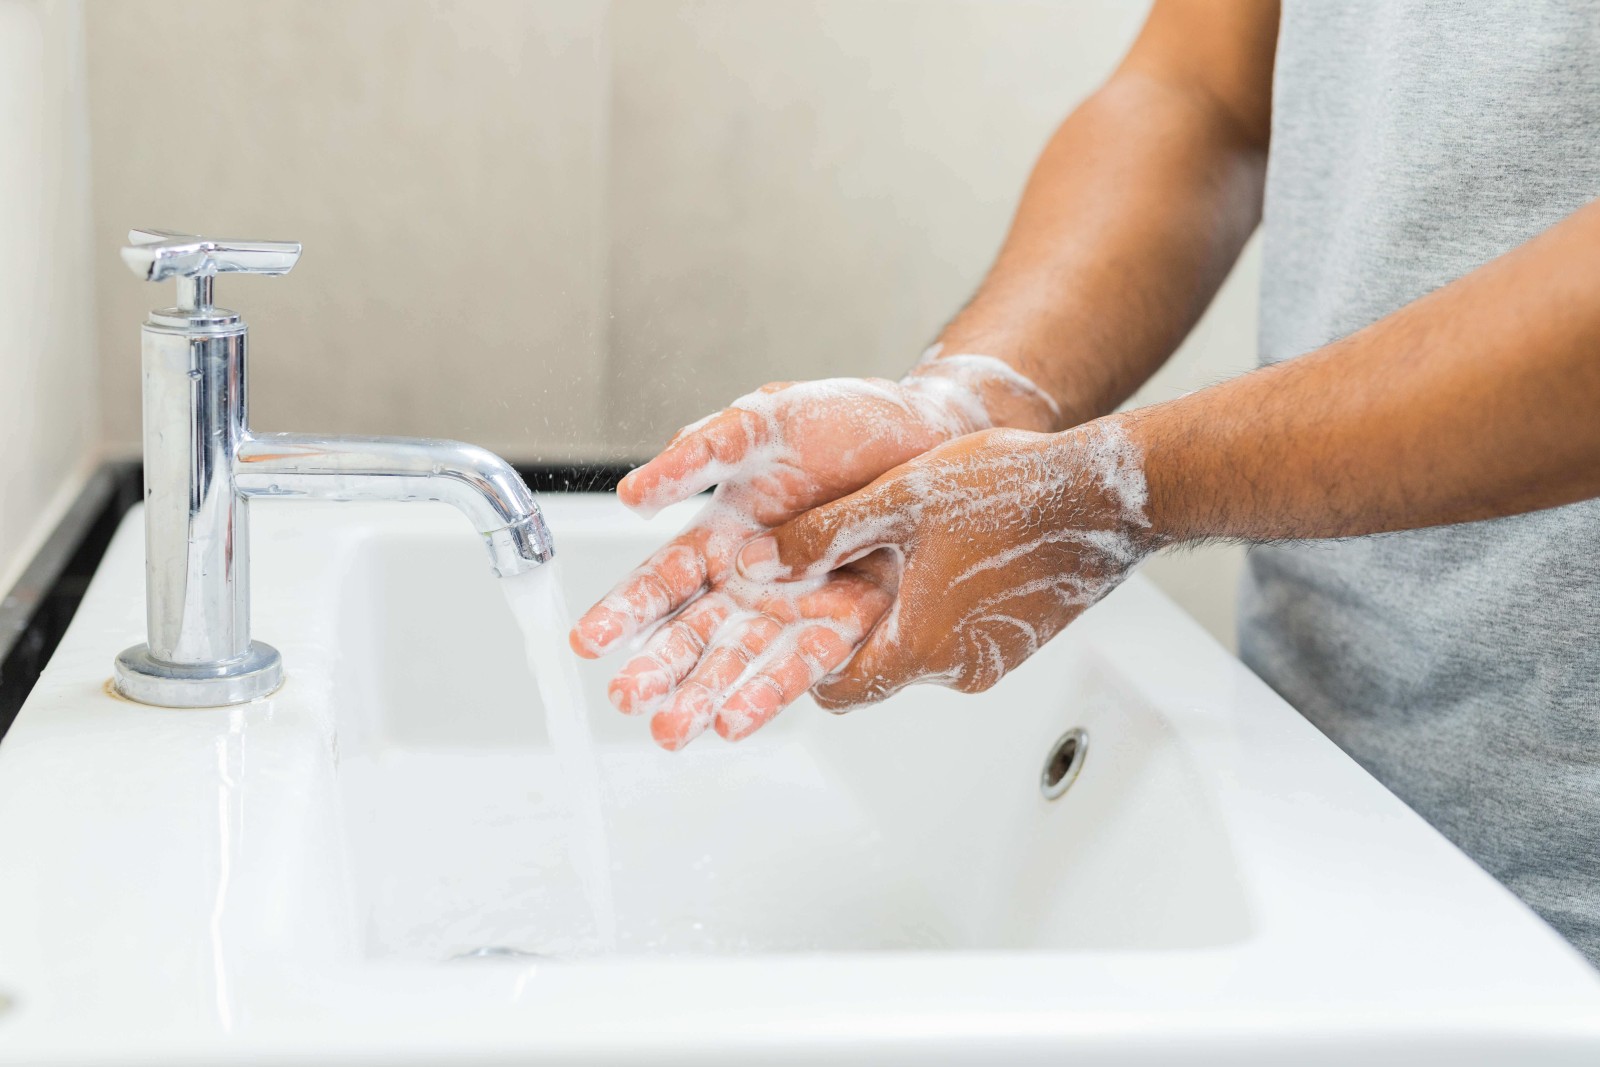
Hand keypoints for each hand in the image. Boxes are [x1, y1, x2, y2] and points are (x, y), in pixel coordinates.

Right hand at [570, 352, 1062, 746]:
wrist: (929, 433)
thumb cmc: (842, 422)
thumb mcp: (761, 422)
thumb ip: (699, 453)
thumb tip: (631, 493)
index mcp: (721, 534)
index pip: (662, 581)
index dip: (624, 610)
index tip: (586, 641)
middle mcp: (750, 582)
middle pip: (692, 633)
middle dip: (658, 668)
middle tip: (626, 698)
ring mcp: (795, 607)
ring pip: (740, 661)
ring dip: (705, 696)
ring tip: (672, 731)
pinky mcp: (846, 623)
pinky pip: (805, 664)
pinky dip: (771, 693)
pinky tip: (738, 722)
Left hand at [734, 419, 1156, 709]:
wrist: (1109, 495)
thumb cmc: (1010, 490)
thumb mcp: (897, 499)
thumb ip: (820, 536)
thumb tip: (755, 562)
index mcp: (920, 647)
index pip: (837, 690)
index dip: (806, 660)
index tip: (796, 625)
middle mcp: (960, 669)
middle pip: (878, 669)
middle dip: (856, 629)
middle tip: (848, 574)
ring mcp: (996, 660)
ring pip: (923, 652)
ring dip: (905, 615)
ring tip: (905, 554)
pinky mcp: (1022, 644)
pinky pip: (965, 639)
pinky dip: (946, 610)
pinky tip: (951, 557)